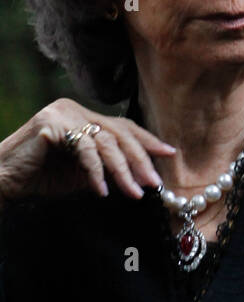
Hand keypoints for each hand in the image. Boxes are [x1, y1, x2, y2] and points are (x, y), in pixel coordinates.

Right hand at [0, 99, 175, 206]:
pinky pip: (84, 150)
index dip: (146, 140)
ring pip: (105, 142)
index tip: (169, 154)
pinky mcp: (51, 124)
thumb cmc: (40, 178)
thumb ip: (107, 168)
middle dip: (140, 160)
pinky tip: (103, 192)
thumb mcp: (82, 174)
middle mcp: (74, 109)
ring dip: (123, 171)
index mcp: (82, 116)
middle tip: (155, 183)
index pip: (121, 126)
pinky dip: (96, 173)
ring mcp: (62, 113)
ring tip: (134, 193)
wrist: (4, 181)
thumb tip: (142, 175)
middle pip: (118, 133)